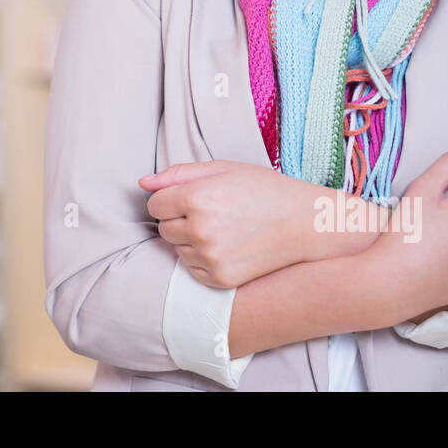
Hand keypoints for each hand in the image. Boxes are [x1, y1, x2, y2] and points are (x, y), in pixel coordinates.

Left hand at [140, 160, 388, 288]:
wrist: (304, 224)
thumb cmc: (264, 190)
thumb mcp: (223, 169)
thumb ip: (178, 174)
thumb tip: (143, 184)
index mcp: (195, 197)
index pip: (155, 204)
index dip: (171, 199)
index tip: (194, 197)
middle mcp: (198, 229)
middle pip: (163, 228)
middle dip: (179, 220)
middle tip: (213, 212)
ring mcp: (209, 257)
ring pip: (177, 249)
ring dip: (190, 240)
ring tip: (224, 229)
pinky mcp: (219, 279)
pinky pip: (192, 269)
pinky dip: (202, 259)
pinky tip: (228, 247)